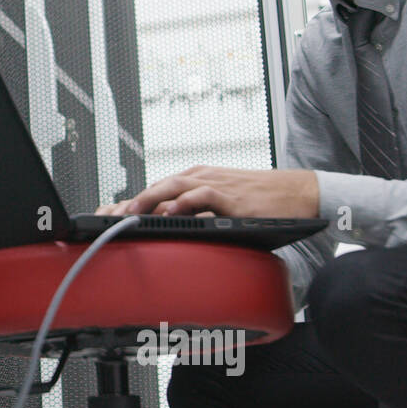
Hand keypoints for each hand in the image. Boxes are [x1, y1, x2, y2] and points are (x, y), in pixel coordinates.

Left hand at [95, 166, 318, 218]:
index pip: (157, 188)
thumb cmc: (258, 200)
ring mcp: (216, 185)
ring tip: (132, 212)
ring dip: (151, 198)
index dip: (132, 202)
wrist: (296, 193)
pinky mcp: (233, 196)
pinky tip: (172, 212)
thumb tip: (165, 229)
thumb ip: (194, 212)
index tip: (110, 217)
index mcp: (196, 179)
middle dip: (133, 201)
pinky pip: (205, 194)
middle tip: (112, 217)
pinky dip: (186, 202)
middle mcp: (201, 178)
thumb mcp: (219, 203)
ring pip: (175, 185)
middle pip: (159, 185)